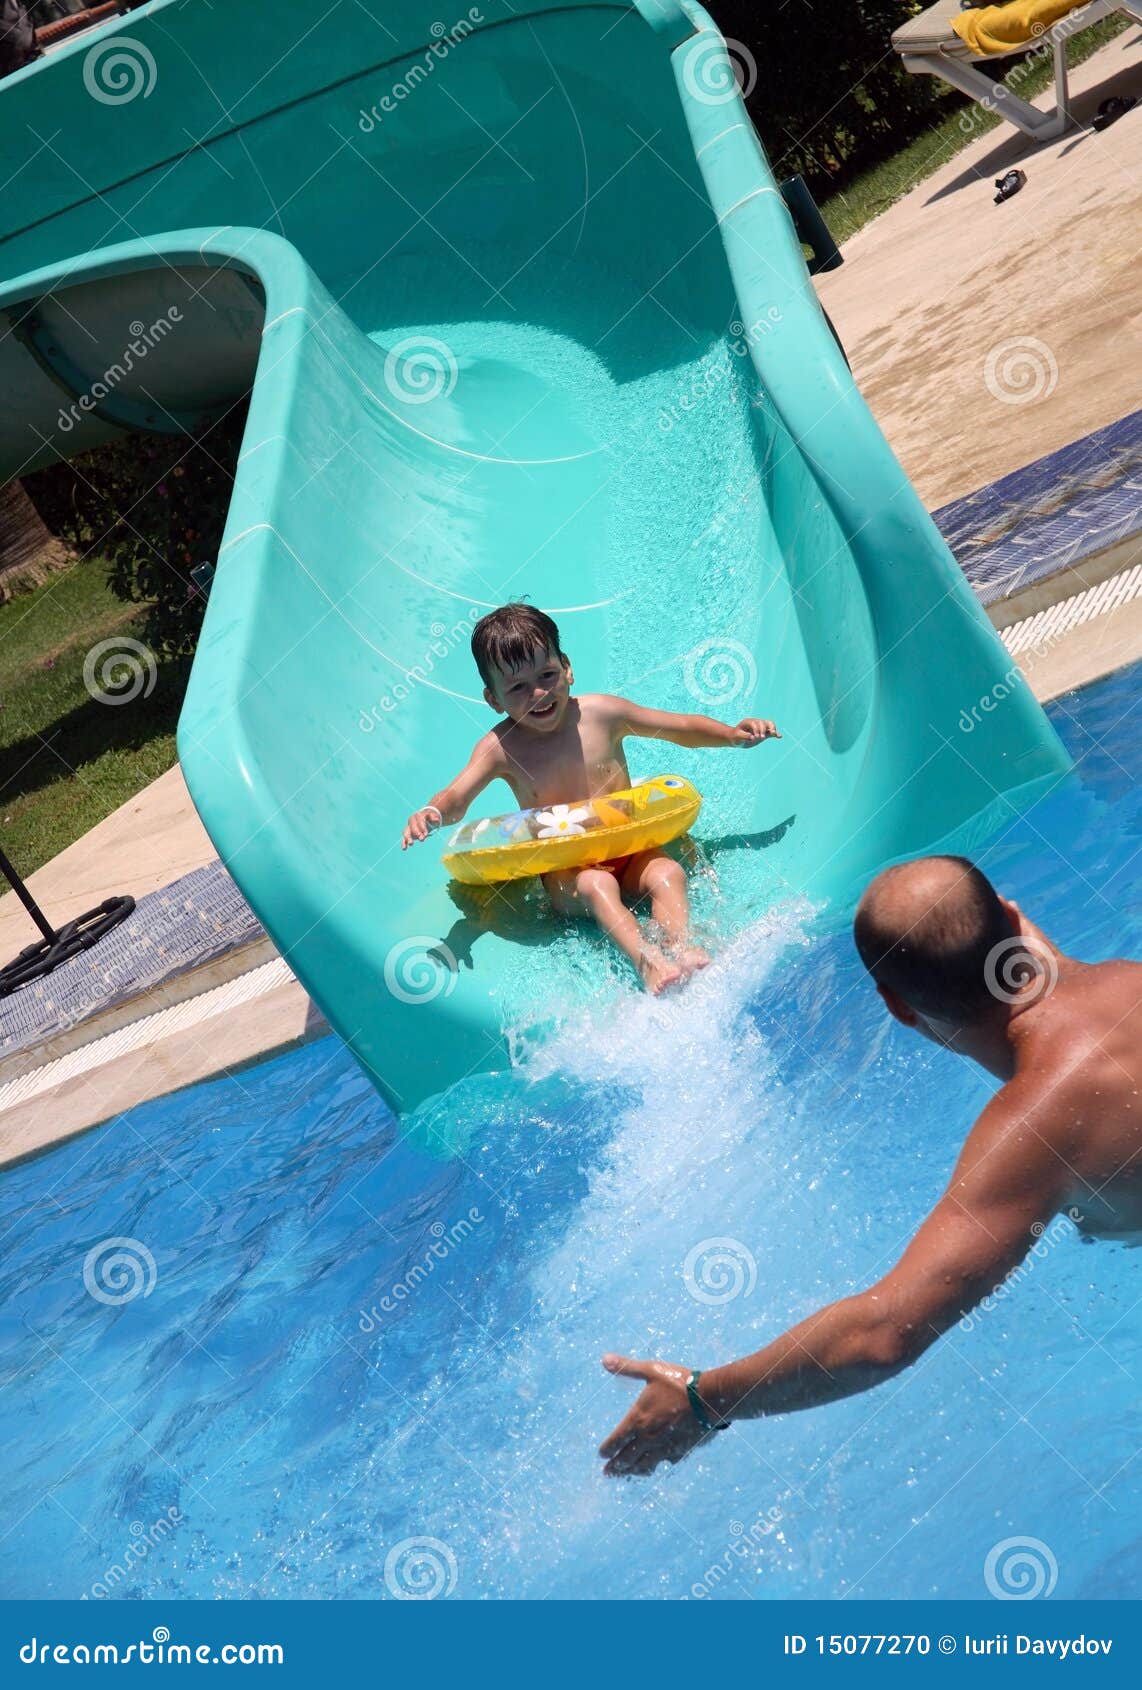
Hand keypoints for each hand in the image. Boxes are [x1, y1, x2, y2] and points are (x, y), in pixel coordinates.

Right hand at [402, 806, 442, 848]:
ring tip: (411, 843)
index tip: (426, 834)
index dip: (422, 828)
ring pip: (406, 832)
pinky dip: (404, 843)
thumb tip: (436, 820)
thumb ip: (434, 817)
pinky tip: (404, 848)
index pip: (419, 821)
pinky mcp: (407, 833)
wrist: (425, 818)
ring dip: (408, 838)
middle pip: (413, 827)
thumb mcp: (433, 816)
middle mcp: (412, 821)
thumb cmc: (430, 818)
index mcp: (418, 816)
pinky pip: (404, 838)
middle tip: (422, 839)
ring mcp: (409, 827)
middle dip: (417, 833)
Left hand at [597, 1354, 708, 1476]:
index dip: (607, 1449)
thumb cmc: (678, 1383)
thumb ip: (627, 1367)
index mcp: (638, 1420)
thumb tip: (604, 1358)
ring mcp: (664, 1447)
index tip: (601, 1454)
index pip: (616, 1440)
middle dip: (615, 1465)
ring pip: (643, 1465)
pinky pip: (663, 1462)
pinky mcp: (679, 1451)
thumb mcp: (651, 1370)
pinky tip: (654, 1466)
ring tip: (625, 1473)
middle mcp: (647, 1438)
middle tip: (607, 1472)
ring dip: (632, 1470)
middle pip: (626, 1458)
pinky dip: (655, 1466)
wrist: (709, 1399)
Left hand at [732, 718, 778, 745]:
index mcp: (748, 722)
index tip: (755, 737)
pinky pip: (770, 732)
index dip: (756, 729)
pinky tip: (779, 736)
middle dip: (763, 730)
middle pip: (763, 723)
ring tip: (773, 734)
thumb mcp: (737, 737)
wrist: (736, 739)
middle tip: (760, 738)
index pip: (755, 723)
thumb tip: (752, 737)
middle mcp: (755, 723)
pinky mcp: (764, 733)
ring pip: (769, 724)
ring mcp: (760, 727)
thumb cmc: (735, 737)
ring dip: (772, 728)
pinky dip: (775, 733)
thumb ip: (744, 736)